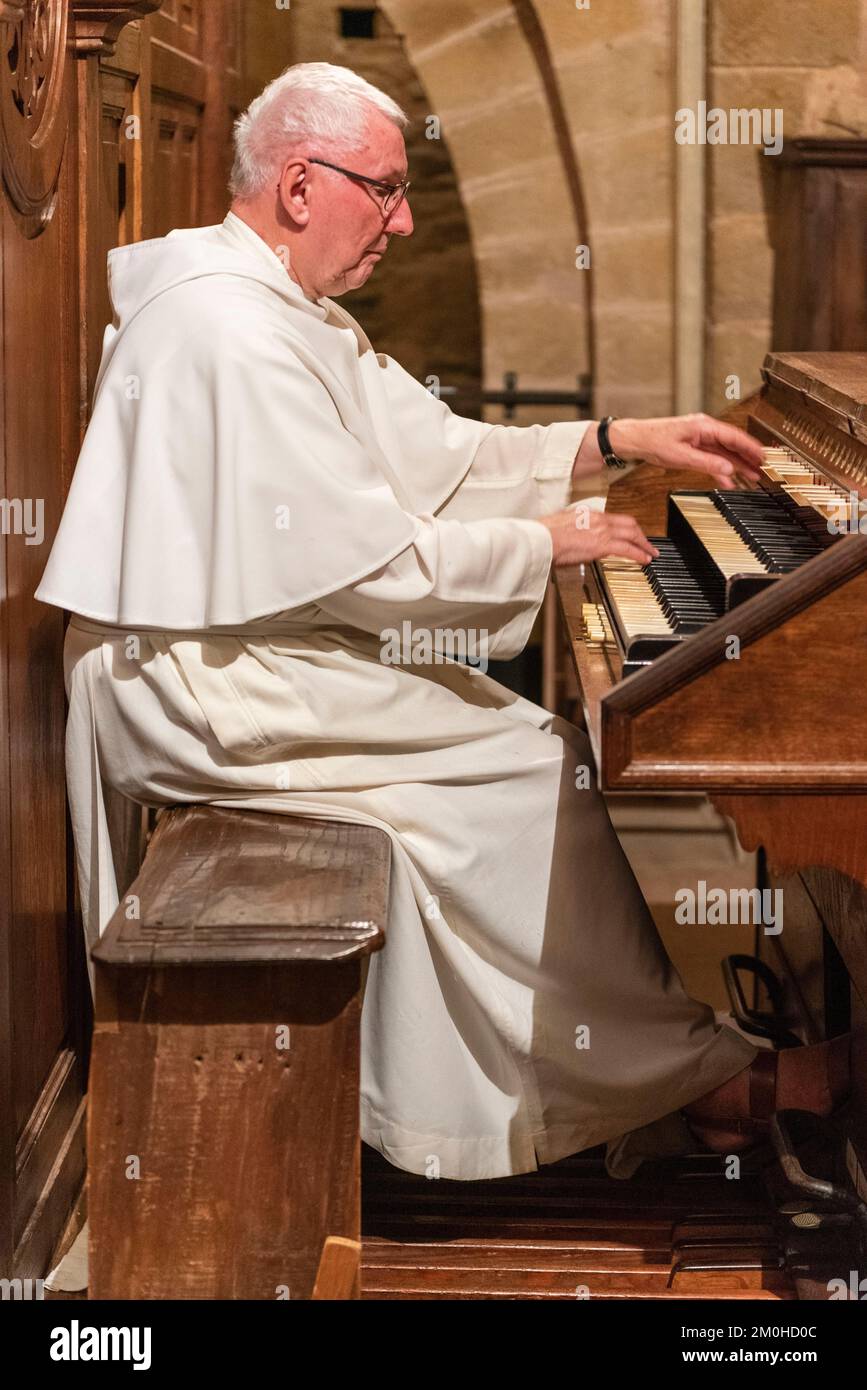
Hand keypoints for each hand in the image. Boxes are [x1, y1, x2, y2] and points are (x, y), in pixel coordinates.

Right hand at [539, 506, 659, 567]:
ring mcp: (601, 531)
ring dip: (644, 545)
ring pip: (632, 534)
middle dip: (640, 534)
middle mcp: (598, 519)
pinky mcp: (601, 545)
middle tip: (647, 543)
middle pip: (628, 523)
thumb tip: (575, 536)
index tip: (629, 533)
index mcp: (587, 514)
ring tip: (650, 553)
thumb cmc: (543, 535)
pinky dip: (639, 554)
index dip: (625, 527)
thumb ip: (572, 528)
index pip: (613, 519)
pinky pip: (627, 549)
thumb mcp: (560, 525)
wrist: (540, 539)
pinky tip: (644, 560)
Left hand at [609, 413, 763, 490]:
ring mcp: (699, 438)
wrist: (636, 440)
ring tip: (751, 476)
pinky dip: (721, 469)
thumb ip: (707, 463)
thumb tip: (727, 469)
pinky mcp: (693, 446)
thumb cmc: (654, 441)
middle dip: (748, 457)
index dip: (750, 448)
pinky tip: (728, 480)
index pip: (734, 437)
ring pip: (724, 452)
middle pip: (732, 444)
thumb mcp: (682, 456)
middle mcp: (704, 430)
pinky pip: (712, 458)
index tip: (763, 457)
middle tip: (762, 469)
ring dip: (737, 464)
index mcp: (704, 426)